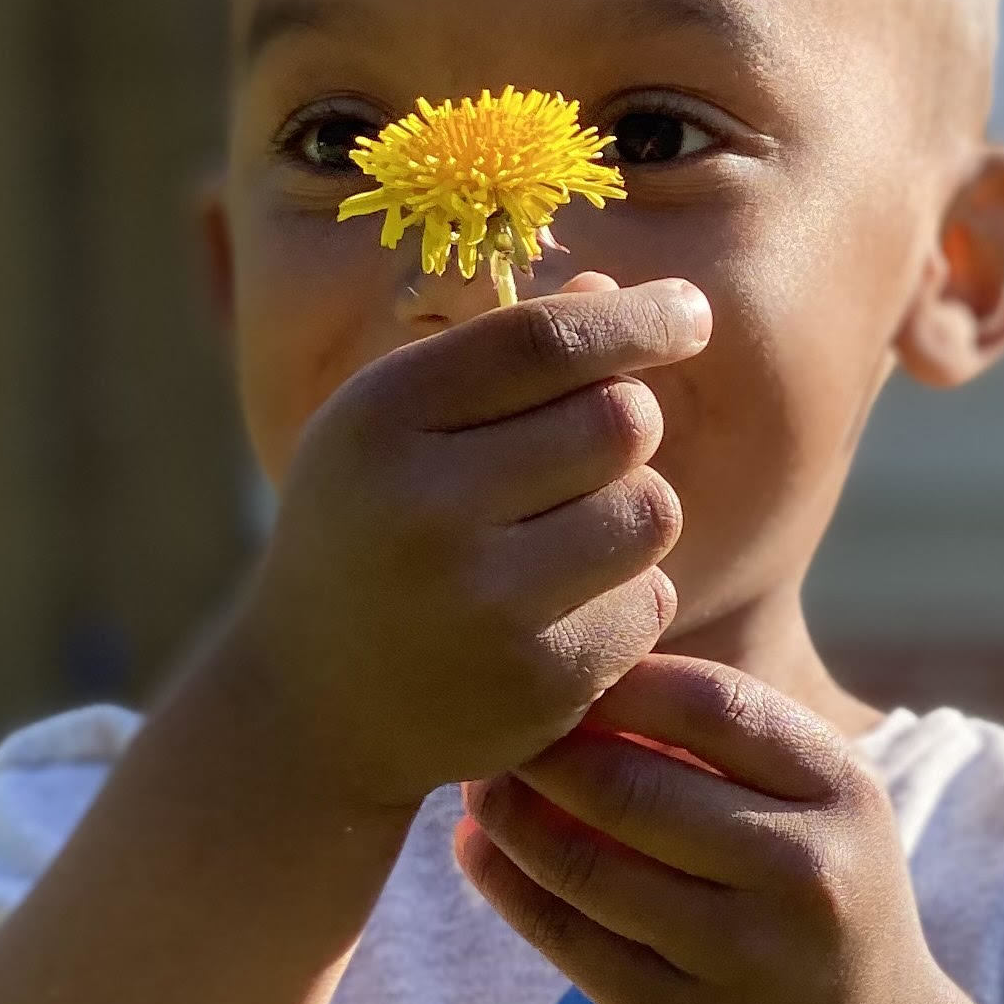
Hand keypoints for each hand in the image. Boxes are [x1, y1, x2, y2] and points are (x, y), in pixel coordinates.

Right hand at [226, 272, 705, 816]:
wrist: (312, 708)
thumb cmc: (367, 534)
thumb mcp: (391, 428)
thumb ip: (493, 358)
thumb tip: (615, 295)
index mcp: (381, 417)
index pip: (547, 339)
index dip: (639, 318)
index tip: (691, 312)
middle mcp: (426, 506)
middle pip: (621, 420)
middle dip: (628, 424)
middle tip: (592, 450)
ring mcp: (486, 603)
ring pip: (651, 510)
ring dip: (632, 510)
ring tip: (569, 532)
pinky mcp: (540, 680)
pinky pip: (652, 600)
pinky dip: (627, 598)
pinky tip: (560, 610)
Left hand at [453, 653, 954, 1003]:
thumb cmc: (815, 899)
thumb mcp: (816, 810)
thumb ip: (727, 745)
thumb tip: (584, 667)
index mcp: (843, 795)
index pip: (712, 704)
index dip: (618, 680)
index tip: (564, 666)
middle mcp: (803, 875)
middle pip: (633, 787)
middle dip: (545, 751)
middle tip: (495, 729)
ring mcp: (741, 958)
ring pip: (588, 869)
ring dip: (511, 819)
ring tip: (477, 787)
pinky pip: (569, 941)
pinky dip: (508, 887)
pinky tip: (476, 852)